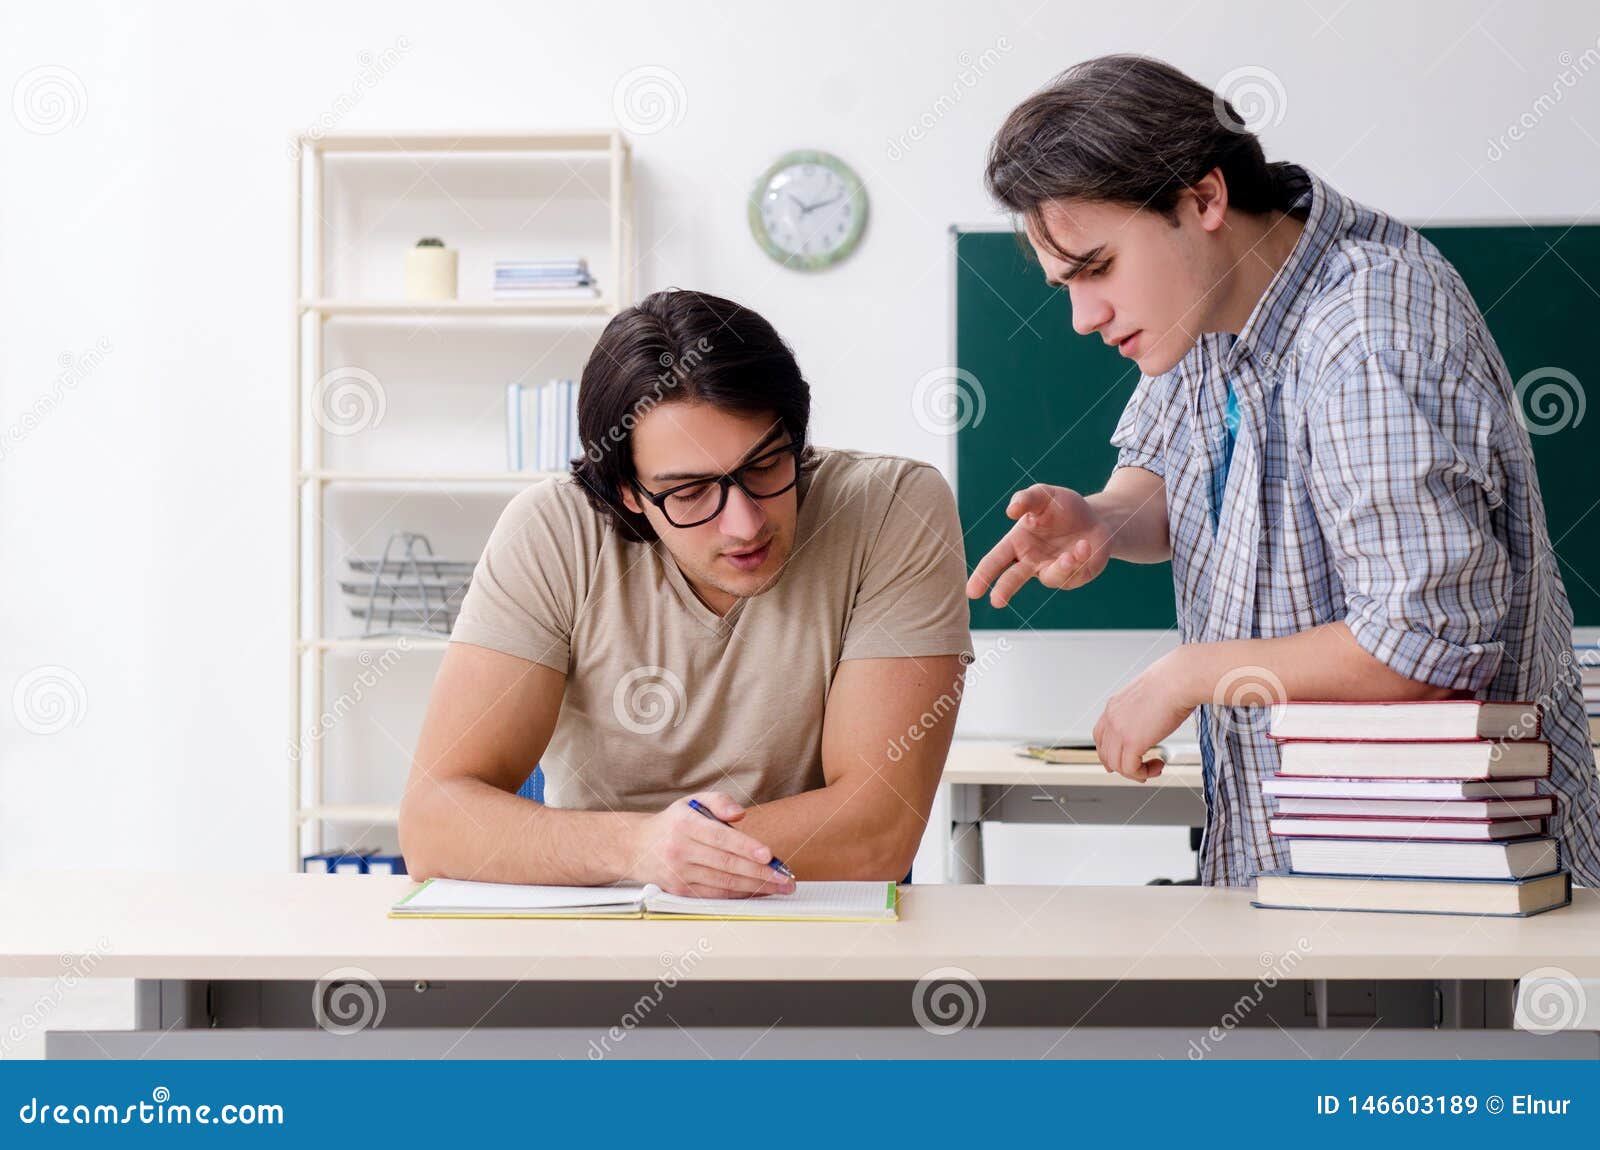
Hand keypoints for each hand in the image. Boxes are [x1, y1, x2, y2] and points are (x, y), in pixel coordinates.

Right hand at [625, 792, 794, 898]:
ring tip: (779, 887)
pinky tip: (757, 892)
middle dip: (761, 873)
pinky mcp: (680, 891)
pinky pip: (715, 895)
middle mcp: (680, 850)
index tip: (769, 856)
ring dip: (755, 887)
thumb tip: (740, 814)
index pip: (721, 838)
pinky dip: (738, 895)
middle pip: (727, 864)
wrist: (637, 847)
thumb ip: (719, 801)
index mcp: (685, 824)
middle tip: (786, 878)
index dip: (747, 848)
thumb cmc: (674, 823)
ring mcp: (679, 873)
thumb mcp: (693, 802)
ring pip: (723, 883)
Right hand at [966, 484, 1112, 607]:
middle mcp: (1031, 561)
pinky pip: (1072, 574)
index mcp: (1017, 543)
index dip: (983, 576)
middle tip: (997, 601)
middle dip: (1004, 590)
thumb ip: (1027, 499)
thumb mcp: (1045, 495)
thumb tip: (1010, 511)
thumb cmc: (1064, 508)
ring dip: (1060, 567)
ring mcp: (1051, 571)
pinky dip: (1079, 558)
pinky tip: (1084, 546)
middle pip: (1012, 579)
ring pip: (1050, 577)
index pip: (995, 560)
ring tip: (1070, 555)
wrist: (1098, 519)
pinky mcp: (1072, 577)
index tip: (971, 592)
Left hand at [1093, 651, 1195, 781]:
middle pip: (1105, 753)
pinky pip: (1130, 769)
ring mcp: (1119, 731)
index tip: (1124, 759)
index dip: (1110, 751)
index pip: (1100, 735)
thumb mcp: (1149, 694)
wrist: (1179, 680)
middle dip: (1123, 766)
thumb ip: (1143, 709)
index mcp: (1114, 705)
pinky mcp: (1132, 742)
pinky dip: (1143, 773)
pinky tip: (1158, 765)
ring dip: (1136, 772)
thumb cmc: (1173, 682)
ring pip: (1116, 765)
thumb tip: (1154, 719)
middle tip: (1143, 769)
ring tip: (1155, 767)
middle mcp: (1112, 718)